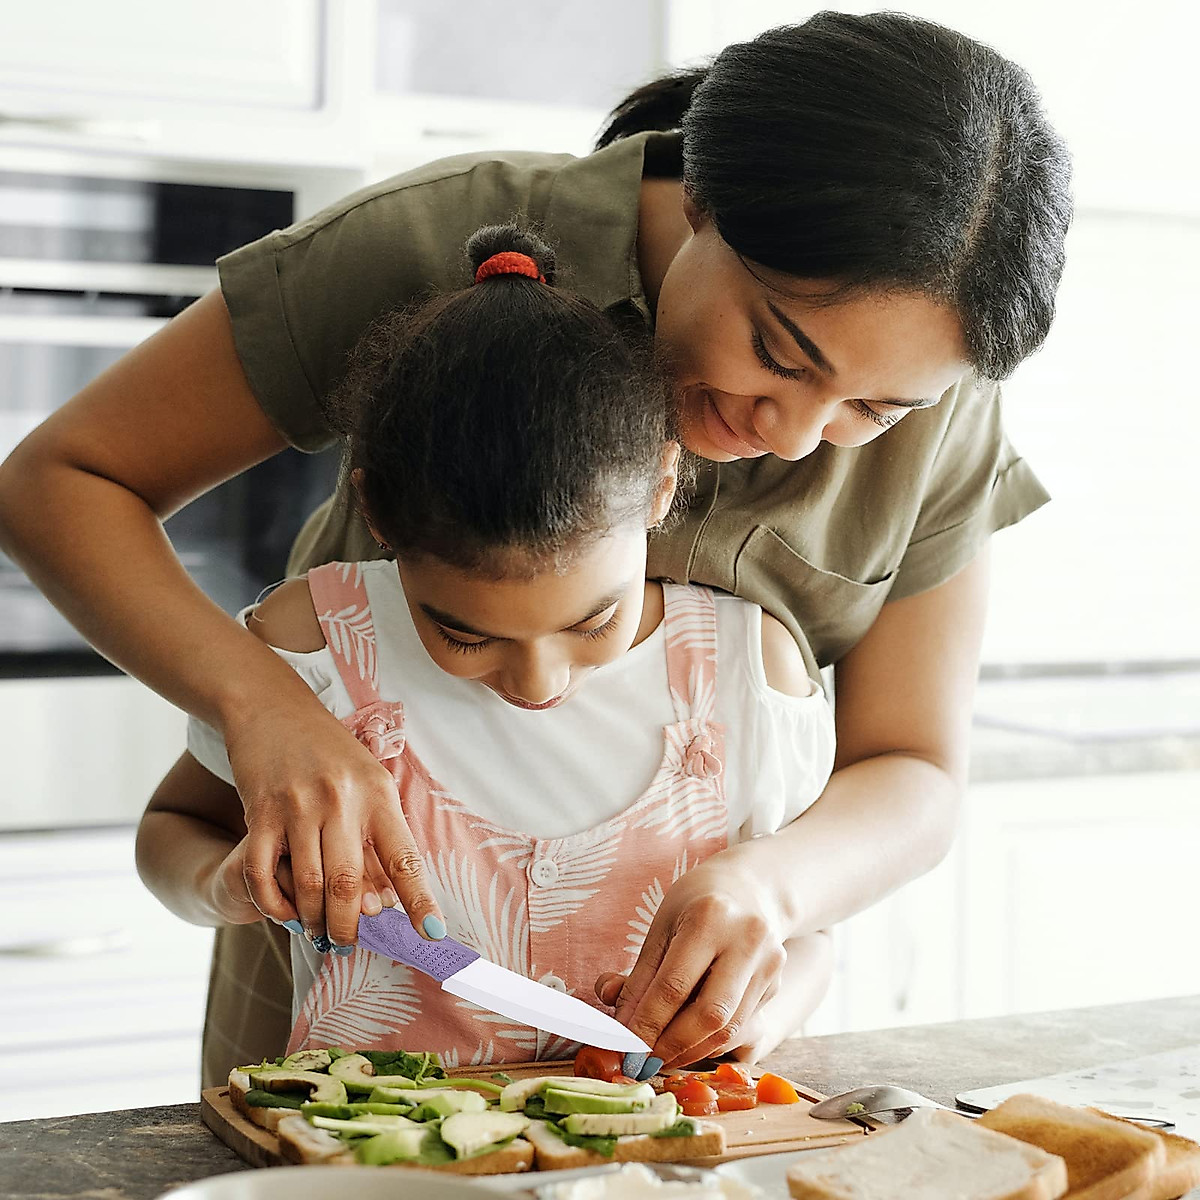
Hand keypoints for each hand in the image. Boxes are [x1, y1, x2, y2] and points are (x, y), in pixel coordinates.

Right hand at [224, 701, 443, 948]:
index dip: (419, 899)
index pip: (405, 857)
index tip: (431, 933)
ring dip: (314, 921)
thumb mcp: (367, 778)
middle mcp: (341, 800)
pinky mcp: (260, 813)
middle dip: (349, 927)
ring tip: (318, 934)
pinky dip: (275, 905)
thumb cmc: (328, 750)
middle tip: (348, 946)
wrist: (272, 708)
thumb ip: (376, 832)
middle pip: (349, 884)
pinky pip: (265, 875)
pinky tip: (286, 914)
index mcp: (378, 793)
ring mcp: (299, 806)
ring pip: (309, 886)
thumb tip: (382, 900)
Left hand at [594, 848, 787, 1066]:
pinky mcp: (776, 983)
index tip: (624, 1049)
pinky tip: (687, 1044)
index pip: (674, 985)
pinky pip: (741, 1026)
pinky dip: (709, 1042)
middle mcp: (747, 940)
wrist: (752, 888)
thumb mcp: (662, 926)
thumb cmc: (697, 904)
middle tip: (642, 1062)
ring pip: (729, 1028)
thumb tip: (620, 1024)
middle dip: (672, 1046)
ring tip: (660, 1057)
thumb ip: (640, 976)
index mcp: (710, 917)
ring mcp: (769, 963)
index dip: (647, 1024)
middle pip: (710, 1014)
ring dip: (691, 1051)